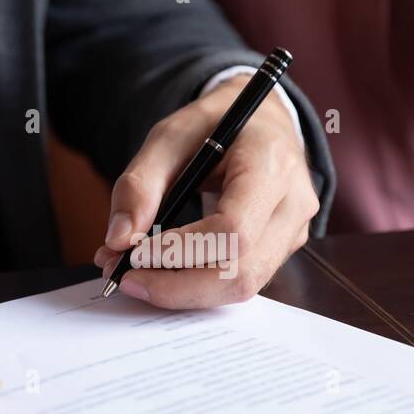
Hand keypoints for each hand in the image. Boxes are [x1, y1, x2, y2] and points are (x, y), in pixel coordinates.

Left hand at [94, 75, 318, 306]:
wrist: (260, 121)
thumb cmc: (216, 124)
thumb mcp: (169, 136)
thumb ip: (140, 183)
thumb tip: (119, 240)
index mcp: (271, 164)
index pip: (234, 229)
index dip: (181, 251)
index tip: (134, 254)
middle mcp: (293, 203)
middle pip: (242, 272)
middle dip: (179, 286)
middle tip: (127, 279)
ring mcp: (294, 231)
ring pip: (242, 286)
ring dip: (185, 292)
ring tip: (139, 277)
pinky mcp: (282, 249)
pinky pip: (241, 281)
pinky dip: (198, 286)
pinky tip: (165, 272)